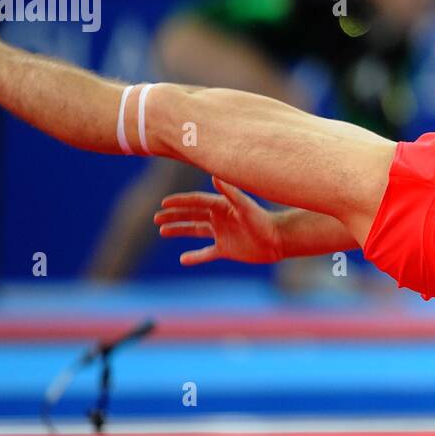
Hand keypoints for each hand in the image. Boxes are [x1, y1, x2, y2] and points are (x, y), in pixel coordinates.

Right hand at [155, 176, 282, 265]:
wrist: (278, 241)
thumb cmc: (263, 221)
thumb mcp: (245, 206)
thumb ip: (230, 192)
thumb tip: (214, 176)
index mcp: (222, 206)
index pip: (196, 201)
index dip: (180, 202)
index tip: (164, 203)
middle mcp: (220, 218)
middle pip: (191, 215)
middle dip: (174, 216)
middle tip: (156, 218)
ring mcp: (222, 233)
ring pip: (195, 230)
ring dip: (179, 230)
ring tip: (162, 231)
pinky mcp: (226, 249)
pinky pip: (206, 253)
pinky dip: (195, 257)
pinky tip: (183, 259)